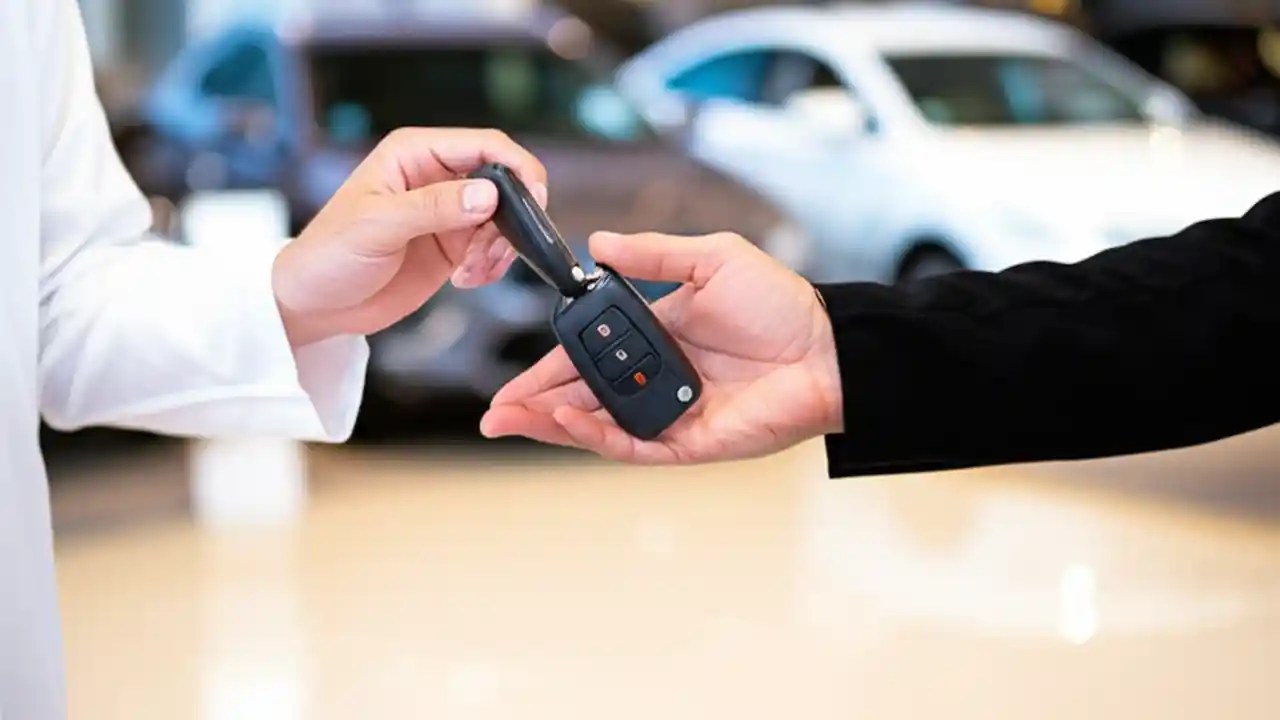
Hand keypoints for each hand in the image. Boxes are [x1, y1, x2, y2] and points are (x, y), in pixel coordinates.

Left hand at [272, 128, 547, 346]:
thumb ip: (434, 207)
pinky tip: (466, 279)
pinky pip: (494, 248)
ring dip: (501, 247)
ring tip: (472, 269)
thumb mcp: (378, 226)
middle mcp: (435, 178)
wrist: (314, 304)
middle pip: (503, 181)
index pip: (484, 145)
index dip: (516, 167)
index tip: (533, 198)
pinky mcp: (452, 246)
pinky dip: (492, 265)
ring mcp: (446, 213)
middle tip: (495, 248)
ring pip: (504, 219)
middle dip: (512, 216)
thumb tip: (486, 195)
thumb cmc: (328, 255)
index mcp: (414, 154)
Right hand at [480, 231, 844, 463]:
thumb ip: (654, 255)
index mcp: (654, 336)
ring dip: (555, 424)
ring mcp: (670, 414)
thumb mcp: (711, 259)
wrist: (828, 347)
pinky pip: (634, 445)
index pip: (586, 356)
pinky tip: (568, 422)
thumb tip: (599, 242)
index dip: (545, 370)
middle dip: (534, 407)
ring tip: (516, 418)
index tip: (510, 381)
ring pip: (599, 426)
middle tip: (494, 414)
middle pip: (581, 398)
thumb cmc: (780, 303)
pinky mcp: (690, 442)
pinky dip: (597, 437)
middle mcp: (655, 380)